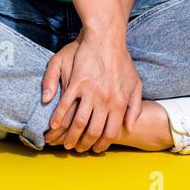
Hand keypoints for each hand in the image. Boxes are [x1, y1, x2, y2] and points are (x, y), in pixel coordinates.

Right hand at [41, 27, 142, 152]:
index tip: (95, 149)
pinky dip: (58, 117)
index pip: (110, 133)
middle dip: (84, 144)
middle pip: (93, 131)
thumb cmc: (122, 61)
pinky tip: (53, 125)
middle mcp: (106, 101)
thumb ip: (134, 107)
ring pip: (78, 122)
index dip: (101, 145)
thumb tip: (128, 127)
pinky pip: (65, 105)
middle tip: (77, 149)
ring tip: (64, 142)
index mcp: (120, 103)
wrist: (107, 39)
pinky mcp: (77, 83)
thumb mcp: (136, 84)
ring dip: (69, 135)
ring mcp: (90, 92)